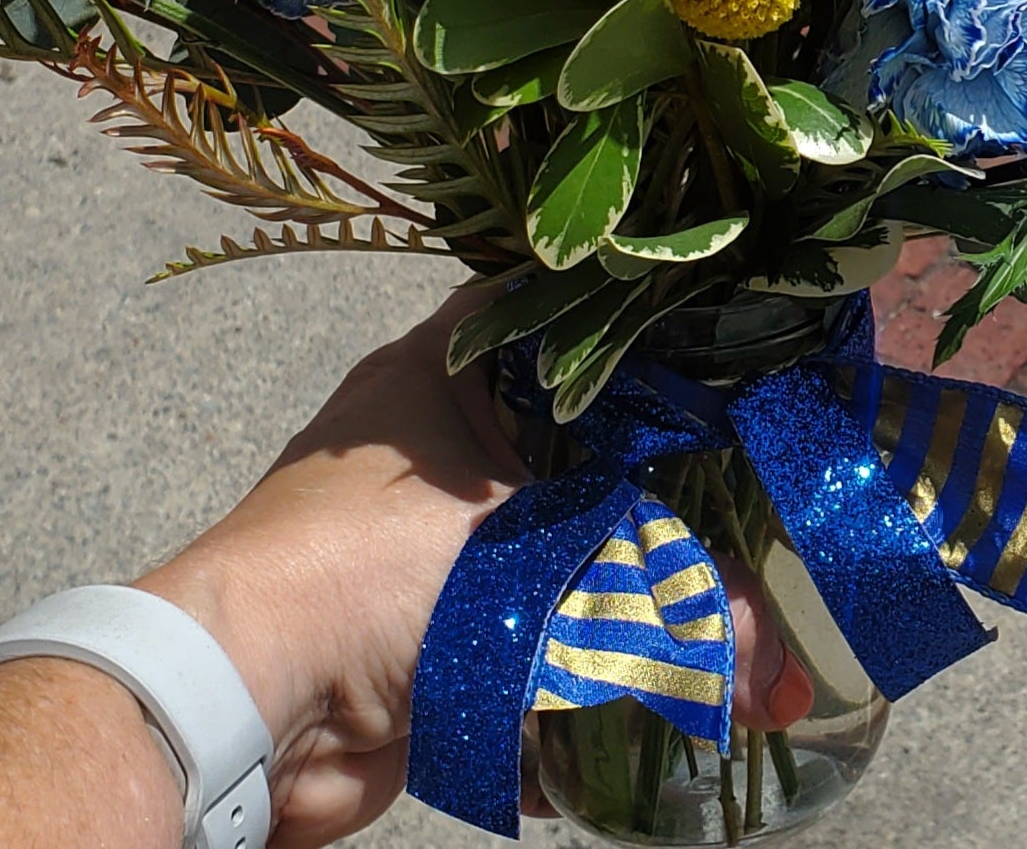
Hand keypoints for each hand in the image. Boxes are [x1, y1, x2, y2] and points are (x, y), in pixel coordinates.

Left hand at [138, 290, 813, 848]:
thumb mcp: (534, 564)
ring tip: (730, 642)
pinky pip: (528, 642)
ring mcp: (430, 542)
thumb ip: (663, 604)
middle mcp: (438, 446)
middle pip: (580, 454)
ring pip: (561, 556)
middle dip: (665, 509)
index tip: (733, 370)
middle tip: (754, 524)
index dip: (649, 343)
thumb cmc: (372, 571)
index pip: (565, 320)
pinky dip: (582, 678)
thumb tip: (779, 675)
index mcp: (444, 371)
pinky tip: (657, 698)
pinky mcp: (427, 633)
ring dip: (633, 609)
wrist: (248, 706)